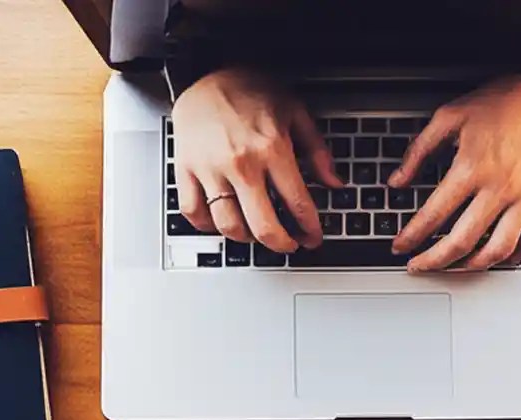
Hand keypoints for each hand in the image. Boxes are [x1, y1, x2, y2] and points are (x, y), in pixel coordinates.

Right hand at [172, 68, 341, 251]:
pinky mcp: (186, 170)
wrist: (207, 72)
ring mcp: (210, 169)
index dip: (310, 229)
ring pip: (229, 226)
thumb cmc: (250, 89)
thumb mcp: (295, 112)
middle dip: (282, 244)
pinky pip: (193, 212)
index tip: (312, 237)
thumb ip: (317, 150)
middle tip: (289, 245)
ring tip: (258, 234)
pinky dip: (208, 225)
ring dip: (248, 239)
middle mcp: (241, 163)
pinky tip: (222, 221)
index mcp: (272, 149)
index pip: (298, 204)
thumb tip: (333, 182)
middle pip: (264, 226)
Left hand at [390, 76, 520, 270]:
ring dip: (470, 266)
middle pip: (462, 241)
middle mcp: (500, 187)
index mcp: (471, 167)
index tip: (400, 246)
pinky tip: (497, 257)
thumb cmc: (505, 100)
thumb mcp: (450, 115)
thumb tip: (397, 181)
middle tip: (419, 265)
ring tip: (454, 267)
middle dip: (434, 261)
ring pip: (497, 250)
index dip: (411, 237)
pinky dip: (513, 256)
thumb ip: (419, 151)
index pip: (433, 215)